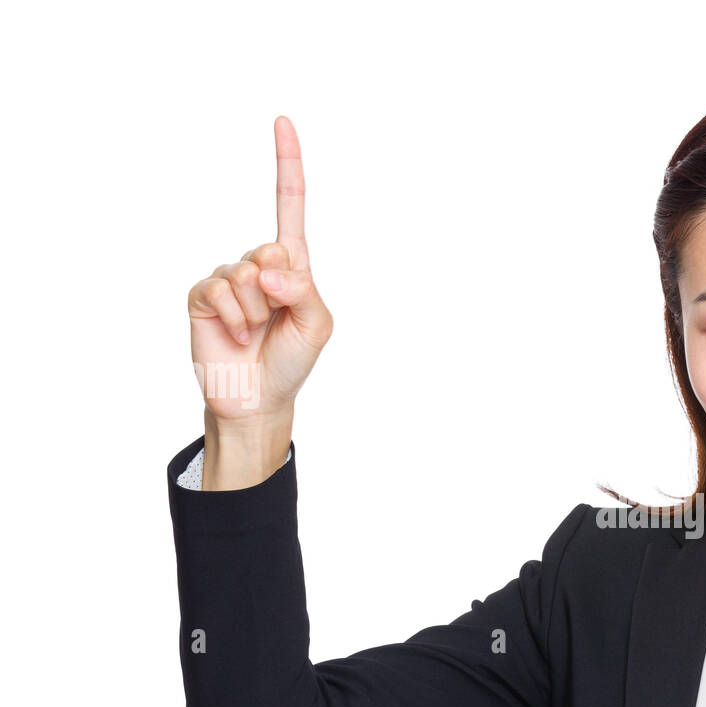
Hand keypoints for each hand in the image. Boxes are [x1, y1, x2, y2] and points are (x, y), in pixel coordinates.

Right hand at [187, 116, 331, 425]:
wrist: (258, 398)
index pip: (289, 205)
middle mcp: (257, 264)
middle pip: (269, 250)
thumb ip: (303, 289)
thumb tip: (268, 268)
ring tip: (255, 333)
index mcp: (291, 264)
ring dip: (256, 312)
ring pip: (245, 275)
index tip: (282, 121)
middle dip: (278, 290)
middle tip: (275, 319)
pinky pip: (220, 290)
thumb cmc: (293, 360)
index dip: (287, 164)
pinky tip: (237, 335)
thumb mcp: (317, 324)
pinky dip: (235, 317)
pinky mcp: (202, 295)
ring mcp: (227, 278)